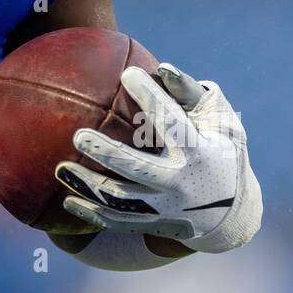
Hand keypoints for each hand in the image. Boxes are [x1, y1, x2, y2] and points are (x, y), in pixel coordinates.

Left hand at [55, 63, 262, 252]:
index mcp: (199, 153)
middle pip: (138, 168)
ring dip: (89, 186)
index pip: (172, 122)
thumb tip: (163, 68)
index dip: (151, 97)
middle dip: (106, 153)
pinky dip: (91, 214)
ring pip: (121, 200)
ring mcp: (166, 209)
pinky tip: (66, 201)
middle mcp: (180, 184)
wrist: (233, 214)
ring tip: (60, 168)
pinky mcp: (154, 225)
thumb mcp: (221, 122)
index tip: (128, 73)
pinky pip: (117, 222)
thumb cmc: (222, 151)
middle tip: (78, 135)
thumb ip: (193, 94)